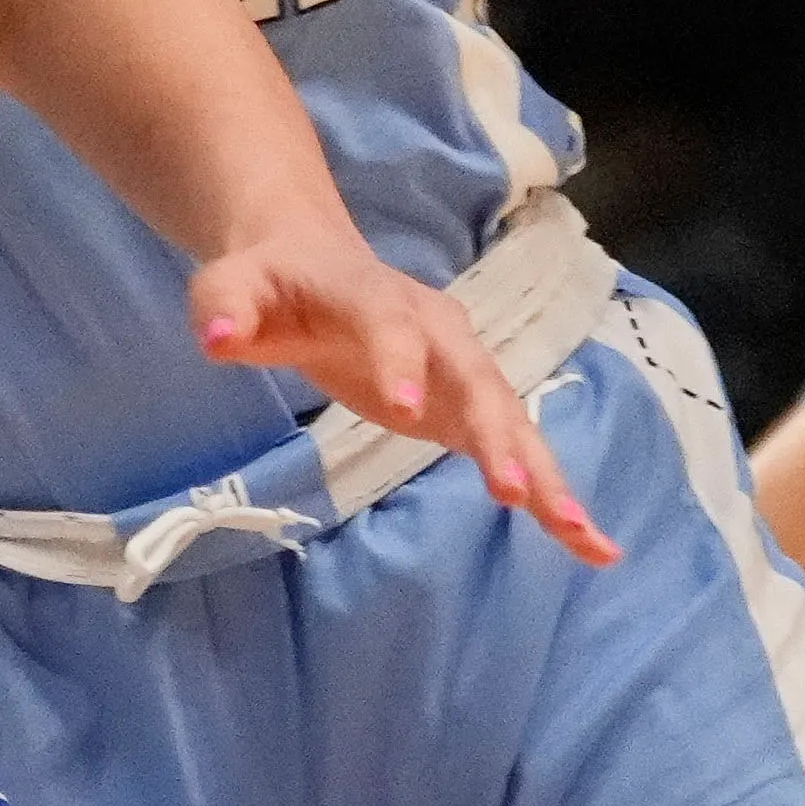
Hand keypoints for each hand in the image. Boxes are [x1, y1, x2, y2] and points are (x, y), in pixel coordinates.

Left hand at [187, 230, 616, 564]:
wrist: (311, 261)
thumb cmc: (267, 282)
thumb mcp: (229, 286)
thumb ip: (222, 307)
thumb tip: (215, 338)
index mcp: (372, 294)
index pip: (389, 325)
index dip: (400, 361)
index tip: (405, 410)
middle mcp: (434, 327)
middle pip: (474, 376)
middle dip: (496, 432)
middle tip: (515, 490)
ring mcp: (461, 366)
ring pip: (510, 418)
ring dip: (544, 473)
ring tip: (581, 534)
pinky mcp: (468, 407)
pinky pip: (517, 450)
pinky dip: (552, 494)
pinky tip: (589, 545)